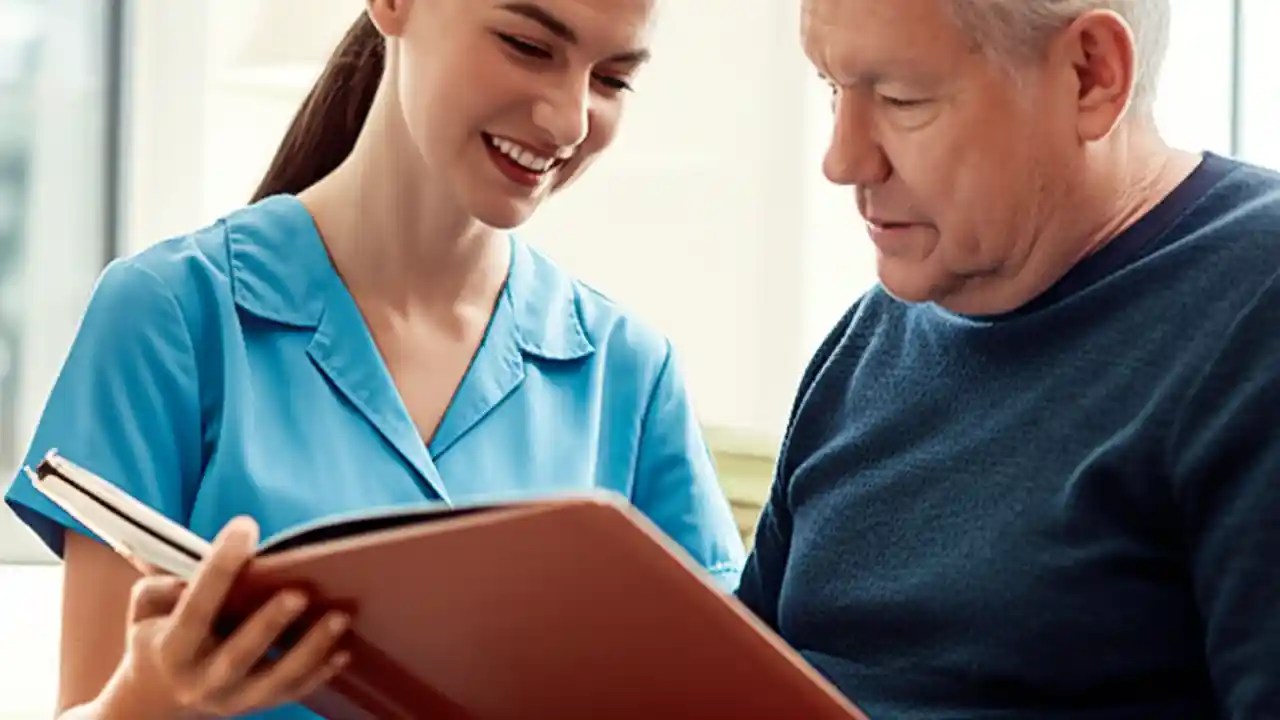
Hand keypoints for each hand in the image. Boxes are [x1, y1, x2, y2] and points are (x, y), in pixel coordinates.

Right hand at [105, 516, 351, 718]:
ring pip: (274, 681)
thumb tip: (205, 567)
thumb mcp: (144, 611)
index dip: (219, 567)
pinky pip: (292, 693)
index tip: (245, 526)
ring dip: (309, 650)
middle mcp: (200, 680)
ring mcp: (230, 699)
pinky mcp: (256, 706)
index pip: (195, 607)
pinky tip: (344, 651)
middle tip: (300, 593)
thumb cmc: (158, 637)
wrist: (155, 700)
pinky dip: (319, 674)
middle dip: (269, 624)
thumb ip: (163, 586)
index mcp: (170, 650)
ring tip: (339, 617)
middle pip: (238, 656)